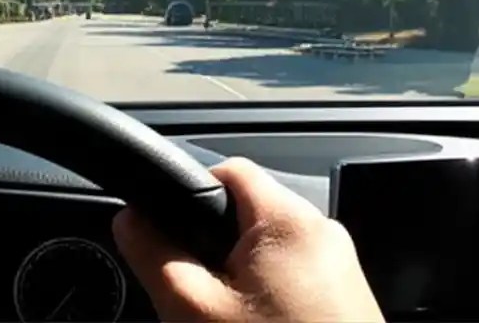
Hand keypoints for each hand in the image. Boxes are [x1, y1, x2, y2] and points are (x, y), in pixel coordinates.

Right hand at [113, 157, 382, 322]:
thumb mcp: (193, 309)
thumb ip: (153, 253)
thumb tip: (129, 219)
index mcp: (289, 220)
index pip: (225, 171)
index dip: (187, 197)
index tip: (169, 236)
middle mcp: (324, 233)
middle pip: (246, 215)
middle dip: (213, 248)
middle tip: (197, 295)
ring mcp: (342, 269)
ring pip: (268, 252)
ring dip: (240, 277)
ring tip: (228, 320)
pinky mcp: (348, 300)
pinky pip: (294, 278)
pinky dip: (268, 297)